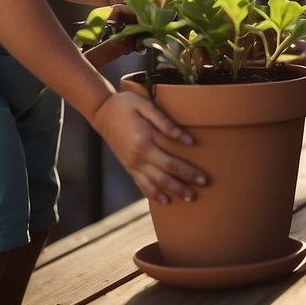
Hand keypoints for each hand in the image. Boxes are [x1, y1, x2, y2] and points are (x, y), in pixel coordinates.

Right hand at [91, 92, 206, 204]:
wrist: (102, 111)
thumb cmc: (127, 104)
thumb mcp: (147, 106)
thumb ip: (166, 123)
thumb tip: (188, 140)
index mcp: (144, 141)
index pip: (171, 163)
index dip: (188, 172)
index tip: (203, 178)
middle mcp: (138, 157)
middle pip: (164, 177)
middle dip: (182, 187)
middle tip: (198, 194)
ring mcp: (132, 163)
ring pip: (153, 184)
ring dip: (171, 193)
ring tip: (187, 199)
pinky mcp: (128, 166)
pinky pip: (140, 184)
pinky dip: (152, 193)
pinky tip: (164, 200)